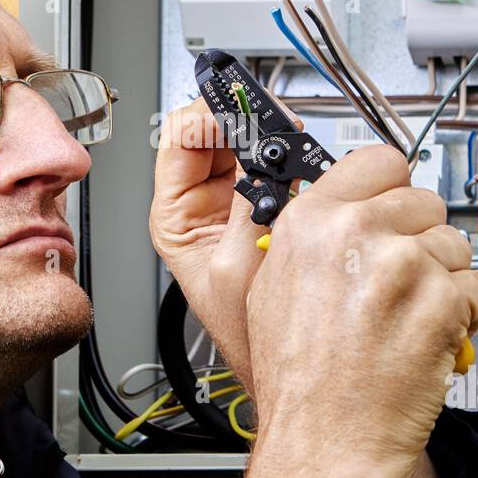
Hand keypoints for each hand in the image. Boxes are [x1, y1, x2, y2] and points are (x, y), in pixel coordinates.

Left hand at [149, 98, 265, 389]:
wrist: (281, 362)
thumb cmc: (245, 333)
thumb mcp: (238, 267)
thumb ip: (248, 209)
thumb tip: (260, 158)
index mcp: (174, 215)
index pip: (179, 138)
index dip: (209, 116)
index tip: (241, 115)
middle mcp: (199, 203)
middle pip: (214, 131)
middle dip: (246, 120)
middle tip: (277, 123)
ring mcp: (232, 202)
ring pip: (246, 143)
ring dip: (271, 136)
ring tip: (292, 142)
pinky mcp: (264, 205)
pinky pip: (275, 164)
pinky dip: (291, 157)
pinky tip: (303, 164)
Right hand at [237, 144, 477, 477]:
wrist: (325, 442)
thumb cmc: (297, 381)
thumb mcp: (272, 287)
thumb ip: (313, 237)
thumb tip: (346, 211)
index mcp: (309, 221)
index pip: (378, 160)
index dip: (392, 187)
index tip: (395, 207)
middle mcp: (355, 233)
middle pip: (423, 200)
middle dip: (420, 237)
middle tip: (401, 279)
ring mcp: (402, 266)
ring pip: (454, 243)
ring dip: (444, 276)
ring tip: (410, 316)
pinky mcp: (442, 301)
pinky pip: (476, 287)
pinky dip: (463, 313)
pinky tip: (429, 335)